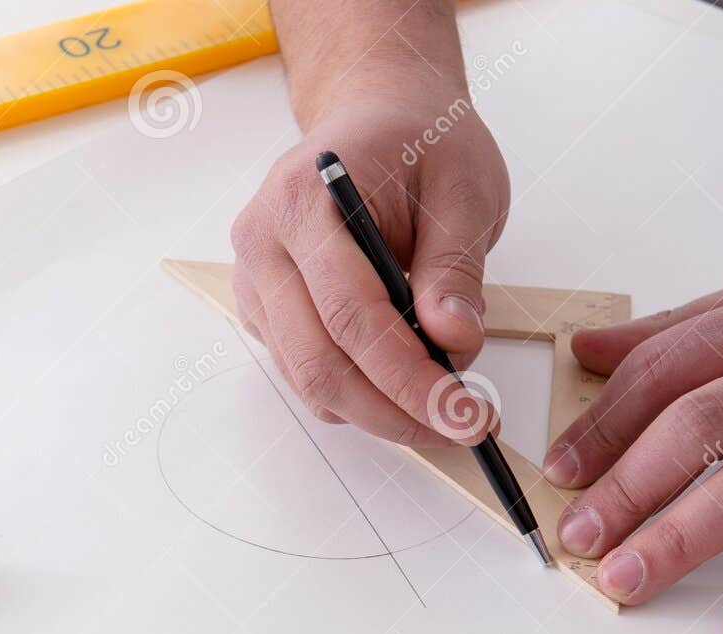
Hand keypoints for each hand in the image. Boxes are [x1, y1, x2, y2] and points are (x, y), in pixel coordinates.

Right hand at [230, 91, 509, 445]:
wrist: (376, 117)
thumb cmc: (419, 144)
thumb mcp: (464, 188)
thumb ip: (455, 266)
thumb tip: (454, 340)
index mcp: (304, 202)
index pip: (351, 315)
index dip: (410, 378)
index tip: (467, 413)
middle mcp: (263, 245)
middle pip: (320, 364)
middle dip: (396, 412)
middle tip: (463, 427)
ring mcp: (256, 283)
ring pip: (310, 381)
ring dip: (380, 412)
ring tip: (445, 408)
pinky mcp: (266, 311)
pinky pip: (308, 375)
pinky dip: (360, 396)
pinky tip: (408, 387)